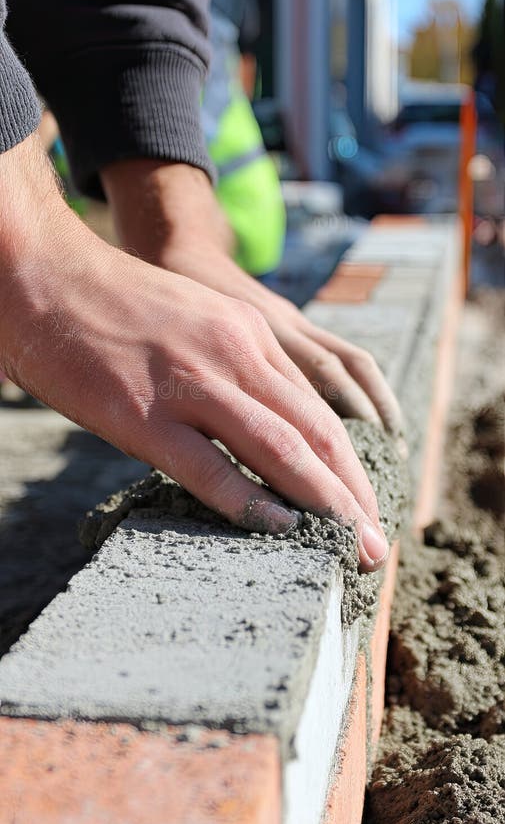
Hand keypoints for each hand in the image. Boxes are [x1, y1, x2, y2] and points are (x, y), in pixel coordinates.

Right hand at [0, 137, 387, 570]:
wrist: (45, 275)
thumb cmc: (115, 306)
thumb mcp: (197, 321)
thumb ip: (233, 368)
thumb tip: (259, 431)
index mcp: (248, 333)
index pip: (318, 407)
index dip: (348, 464)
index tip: (364, 504)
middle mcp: (234, 353)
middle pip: (316, 431)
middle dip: (354, 494)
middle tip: (376, 545)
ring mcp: (191, 383)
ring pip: (281, 449)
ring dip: (326, 504)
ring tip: (352, 548)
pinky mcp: (143, 414)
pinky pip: (210, 467)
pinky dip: (250, 503)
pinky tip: (280, 529)